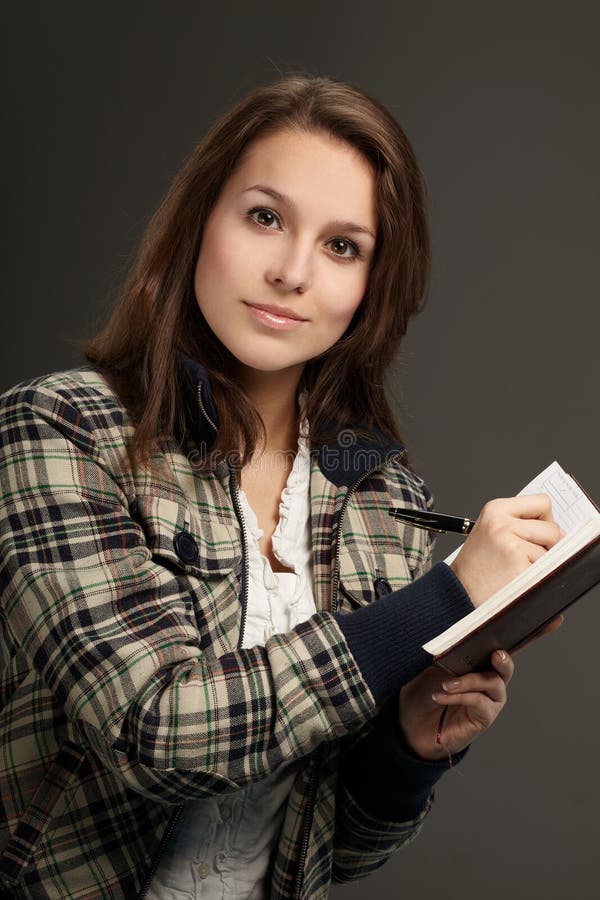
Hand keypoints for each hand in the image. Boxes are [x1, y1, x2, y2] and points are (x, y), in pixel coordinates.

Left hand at [398, 650, 513, 759]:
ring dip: (469, 680)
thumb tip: (447, 639)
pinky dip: (460, 697)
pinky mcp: (484, 718)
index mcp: (477, 665)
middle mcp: (488, 682)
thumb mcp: (430, 668)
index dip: (497, 642)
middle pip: (505, 668)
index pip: (493, 650)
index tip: (491, 635)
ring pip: (493, 683)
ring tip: (446, 684)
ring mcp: (488, 701)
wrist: (412, 724)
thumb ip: (444, 654)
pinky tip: (441, 696)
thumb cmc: (422, 692)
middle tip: (496, 655)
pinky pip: (479, 702)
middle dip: (503, 660)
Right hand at [451, 494, 561, 605]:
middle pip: (552, 529)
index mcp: (495, 509)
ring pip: (553, 552)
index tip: (539, 534)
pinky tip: (518, 582)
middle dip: (549, 546)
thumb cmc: (475, 568)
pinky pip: (548, 571)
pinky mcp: (519, 566)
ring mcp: (511, 545)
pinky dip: (539, 580)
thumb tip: (560, 533)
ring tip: (517, 571)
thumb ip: (520, 524)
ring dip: (543, 565)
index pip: (542, 503)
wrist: (457, 595)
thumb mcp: (491, 533)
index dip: (545, 521)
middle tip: (526, 559)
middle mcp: (502, 523)